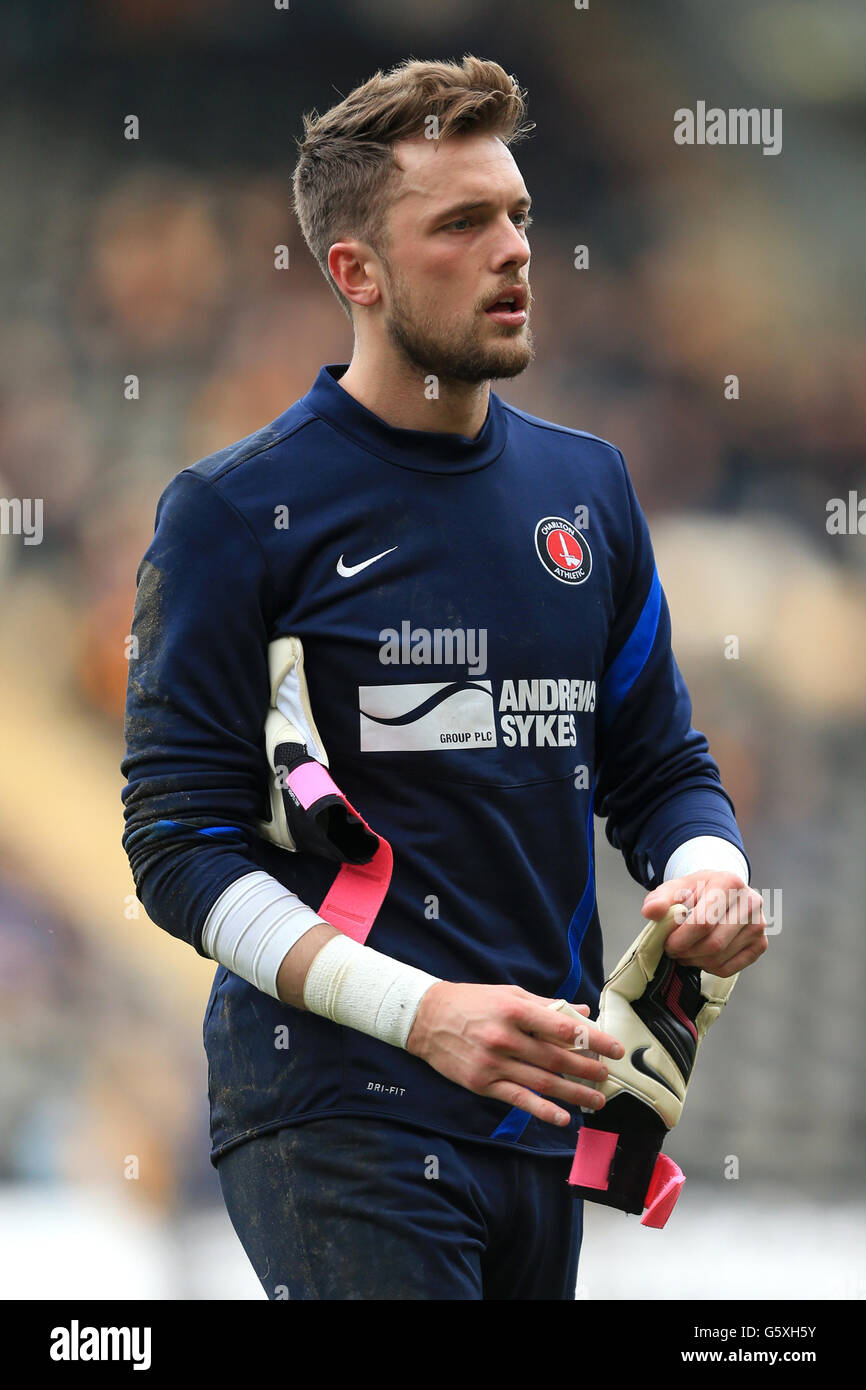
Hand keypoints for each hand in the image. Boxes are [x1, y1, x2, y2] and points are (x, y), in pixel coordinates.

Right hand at [405, 981, 624, 1127]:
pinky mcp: (483, 1084)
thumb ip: (546, 1006)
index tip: (614, 1048)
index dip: (593, 1040)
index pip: (564, 1029)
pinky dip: (542, 1111)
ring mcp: (493, 1064)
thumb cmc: (472, 1002)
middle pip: (557, 1059)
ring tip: (596, 1100)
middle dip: (587, 1069)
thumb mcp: (509, 995)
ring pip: (542, 1082)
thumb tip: (582, 1014)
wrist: (425, 1018)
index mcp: (515, 1011)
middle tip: (607, 1076)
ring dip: (573, 1093)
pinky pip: (518, 1100)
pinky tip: (563, 1118)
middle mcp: (505, 1038)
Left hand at [641, 871, 766, 977]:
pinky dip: (708, 968)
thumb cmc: (697, 891)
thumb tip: (650, 912)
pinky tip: (700, 956)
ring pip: (719, 958)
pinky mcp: (761, 944)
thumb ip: (661, 898)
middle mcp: (751, 902)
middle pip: (713, 944)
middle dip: (686, 952)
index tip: (666, 942)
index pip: (704, 922)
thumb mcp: (676, 888)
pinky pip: (729, 969)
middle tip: (672, 950)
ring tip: (684, 952)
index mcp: (729, 882)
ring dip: (694, 961)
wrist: (721, 892)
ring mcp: (758, 925)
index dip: (680, 938)